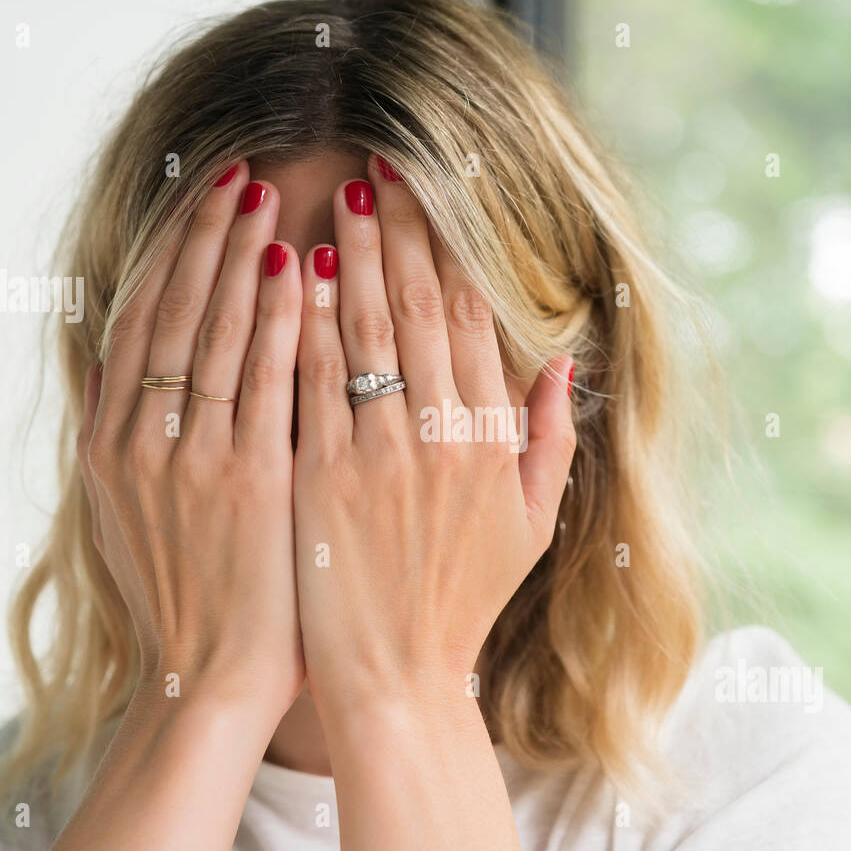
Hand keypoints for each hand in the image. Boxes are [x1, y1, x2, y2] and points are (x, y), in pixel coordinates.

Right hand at [77, 162, 303, 716]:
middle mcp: (142, 441)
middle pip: (176, 311)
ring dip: (242, 257)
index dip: (169, 254)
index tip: (197, 202)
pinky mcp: (250, 481)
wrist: (210, 678)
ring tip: (267, 197)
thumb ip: (134, 438)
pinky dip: (281, 322)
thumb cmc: (189, 597)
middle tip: (236, 172)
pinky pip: (267, 381)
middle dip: (206, 236)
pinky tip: (301, 271)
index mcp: (111, 444)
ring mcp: (194, 458)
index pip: (141, 321)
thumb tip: (136, 369)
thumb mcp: (132, 514)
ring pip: (218, 333)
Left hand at [292, 158, 575, 717]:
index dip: (444, 251)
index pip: (466, 320)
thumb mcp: (531, 526)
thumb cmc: (465, 601)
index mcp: (491, 442)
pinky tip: (291, 282)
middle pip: (412, 310)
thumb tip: (558, 362)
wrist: (396, 677)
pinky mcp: (319, 479)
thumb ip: (551, 440)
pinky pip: (309, 385)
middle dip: (394, 233)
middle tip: (376, 173)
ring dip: (346, 262)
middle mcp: (437, 438)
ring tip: (333, 205)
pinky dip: (302, 329)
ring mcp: (375, 457)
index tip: (428, 201)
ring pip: (359, 334)